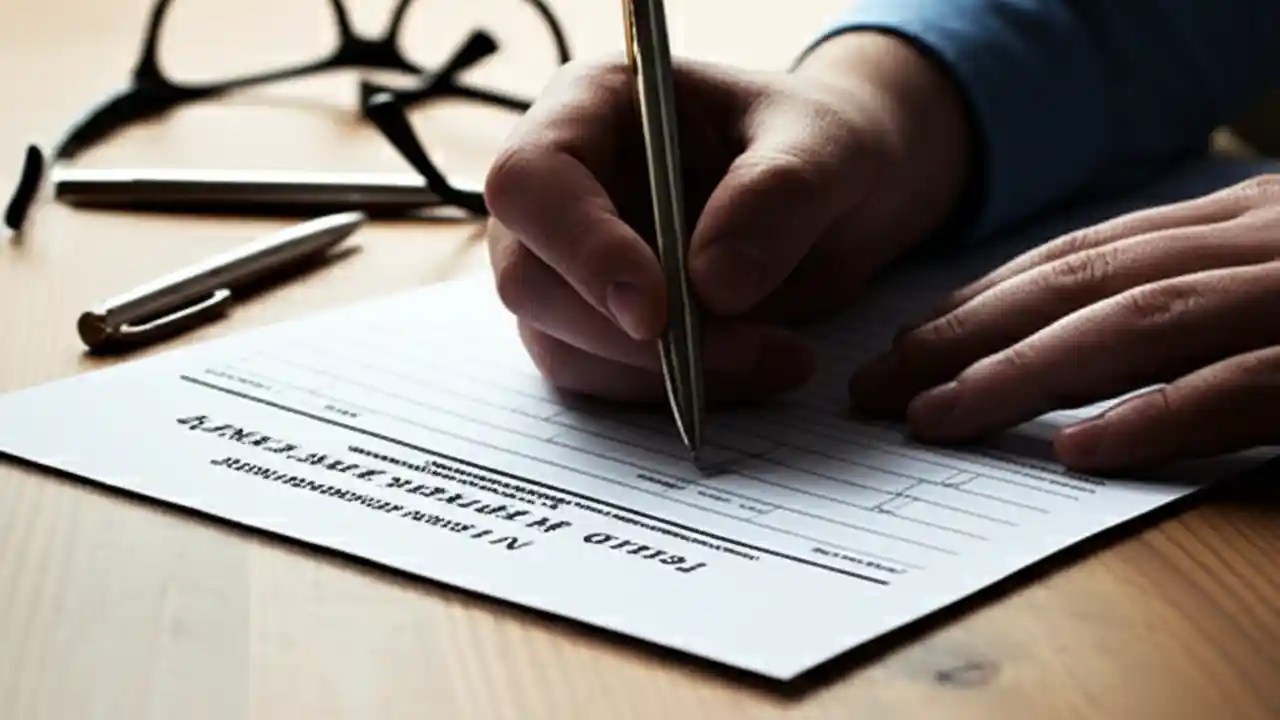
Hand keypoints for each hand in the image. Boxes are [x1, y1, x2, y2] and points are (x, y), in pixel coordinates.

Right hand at [484, 32, 971, 402]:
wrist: (841, 195)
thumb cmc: (821, 145)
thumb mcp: (826, 148)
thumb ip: (777, 195)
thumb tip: (712, 283)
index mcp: (591, 107)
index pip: (532, 180)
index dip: (580, 249)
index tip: (657, 312)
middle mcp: (560, 187)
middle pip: (528, 277)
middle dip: (627, 337)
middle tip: (747, 347)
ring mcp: (568, 261)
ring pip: (561, 343)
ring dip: (662, 375)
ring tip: (780, 354)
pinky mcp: (594, 324)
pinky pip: (604, 379)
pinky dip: (678, 392)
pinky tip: (761, 366)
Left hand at [851, 175, 1279, 472]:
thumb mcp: (1274, 272)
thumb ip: (1186, 291)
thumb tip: (1068, 340)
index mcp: (1232, 224)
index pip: (1078, 258)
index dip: (979, 303)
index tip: (902, 347)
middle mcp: (1254, 244)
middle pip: (1081, 285)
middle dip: (966, 337)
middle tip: (878, 389)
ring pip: (1136, 324)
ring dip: (1022, 373)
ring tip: (935, 418)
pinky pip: (1237, 387)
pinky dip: (1151, 418)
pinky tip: (1076, 452)